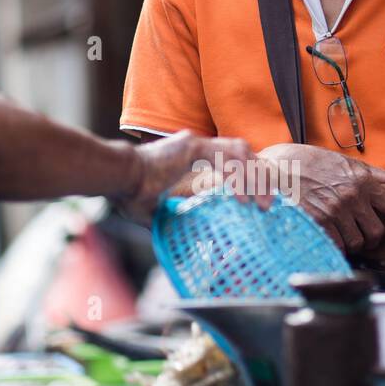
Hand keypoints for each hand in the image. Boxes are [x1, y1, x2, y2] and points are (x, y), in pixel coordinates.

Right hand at [122, 131, 270, 220]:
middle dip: (258, 177)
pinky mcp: (193, 147)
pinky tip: (243, 199)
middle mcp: (196, 144)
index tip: (257, 201)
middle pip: (241, 153)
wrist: (116, 179)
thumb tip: (176, 243)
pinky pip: (227, 159)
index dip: (247, 176)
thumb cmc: (129, 194)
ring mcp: (195, 142)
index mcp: (190, 155)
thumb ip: (170, 220)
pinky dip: (239, 178)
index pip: (230, 159)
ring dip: (254, 178)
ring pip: (240, 153)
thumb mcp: (155, 212)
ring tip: (261, 204)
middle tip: (268, 204)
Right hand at [259, 143, 384, 253]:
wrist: (276, 168)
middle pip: (376, 231)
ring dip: (353, 243)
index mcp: (362, 181)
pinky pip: (337, 244)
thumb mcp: (343, 161)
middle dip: (373, 238)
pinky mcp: (318, 223)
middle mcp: (352, 197)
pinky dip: (336, 245)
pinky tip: (331, 238)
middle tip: (366, 237)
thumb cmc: (308, 162)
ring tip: (345, 236)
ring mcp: (335, 211)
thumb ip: (374, 173)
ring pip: (356, 241)